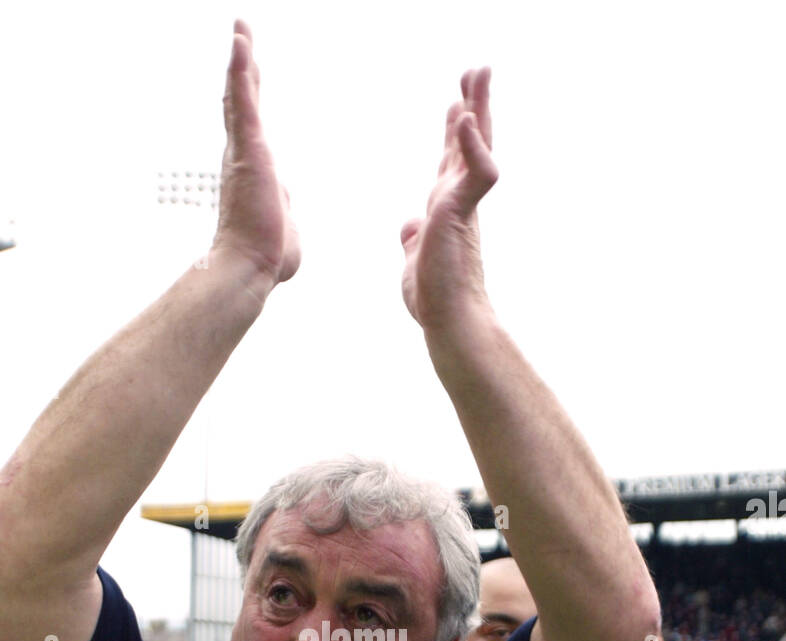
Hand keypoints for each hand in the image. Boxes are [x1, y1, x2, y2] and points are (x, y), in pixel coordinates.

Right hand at [211, 21, 299, 288]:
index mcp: (253, 173)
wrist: (252, 265)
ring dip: (241, 59)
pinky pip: (242, 99)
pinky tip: (241, 40)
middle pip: (241, 103)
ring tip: (241, 29)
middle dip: (243, 69)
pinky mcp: (247, 147)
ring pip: (240, 95)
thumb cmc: (267, 257)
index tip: (251, 76)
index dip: (249, 101)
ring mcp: (243, 150)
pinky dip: (240, 69)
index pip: (250, 129)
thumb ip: (286, 221)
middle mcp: (241, 156)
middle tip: (241, 37)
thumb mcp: (285, 232)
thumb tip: (286, 230)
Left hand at [401, 67, 498, 330]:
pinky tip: (464, 118)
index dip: (455, 132)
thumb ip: (414, 237)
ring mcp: (461, 205)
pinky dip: (471, 146)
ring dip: (478, 109)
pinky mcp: (460, 214)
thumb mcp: (415, 259)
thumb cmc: (435, 299)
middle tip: (478, 70)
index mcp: (447, 209)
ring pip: (475, 148)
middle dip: (474, 105)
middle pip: (469, 143)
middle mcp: (458, 201)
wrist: (448, 322)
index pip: (452, 162)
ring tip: (478, 75)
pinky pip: (474, 174)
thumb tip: (409, 226)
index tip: (457, 104)